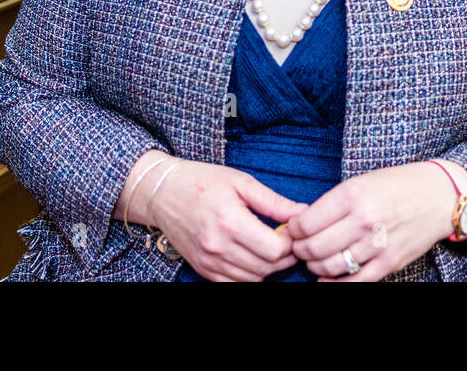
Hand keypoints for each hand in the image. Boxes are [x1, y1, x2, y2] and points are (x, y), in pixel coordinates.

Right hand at [145, 158, 308, 280]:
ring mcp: (209, 261)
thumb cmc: (202, 181)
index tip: (292, 230)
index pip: (275, 249)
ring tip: (269, 247)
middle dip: (284, 256)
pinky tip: (251, 257)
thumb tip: (303, 213)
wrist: (162, 192)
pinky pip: (235, 284)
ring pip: (254, 279)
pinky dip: (249, 275)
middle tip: (286, 239)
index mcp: (230, 220)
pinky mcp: (203, 269)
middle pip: (267, 267)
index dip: (291, 242)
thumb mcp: (241, 181)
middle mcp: (218, 246)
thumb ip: (274, 202)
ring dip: (268, 267)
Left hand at [285, 162, 454, 280]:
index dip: (294, 230)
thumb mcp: (361, 182)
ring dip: (315, 267)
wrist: (439, 196)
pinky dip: (334, 284)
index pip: (307, 222)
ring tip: (313, 261)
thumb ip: (333, 203)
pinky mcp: (390, 262)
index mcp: (352, 194)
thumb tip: (302, 223)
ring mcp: (377, 244)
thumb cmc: (398, 185)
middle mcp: (363, 220)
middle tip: (299, 249)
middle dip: (300, 251)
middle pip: (315, 247)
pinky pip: (355, 282)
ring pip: (330, 267)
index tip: (293, 231)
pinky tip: (326, 280)